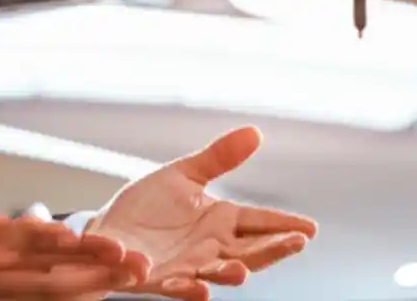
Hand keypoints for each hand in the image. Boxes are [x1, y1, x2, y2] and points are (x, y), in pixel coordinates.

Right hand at [0, 163, 149, 300]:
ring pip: (38, 291)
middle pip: (31, 274)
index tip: (73, 236)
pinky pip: (30, 299)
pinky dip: (65, 295)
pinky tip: (102, 288)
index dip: (35, 240)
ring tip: (127, 276)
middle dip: (82, 268)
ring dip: (85, 285)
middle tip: (126, 259)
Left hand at [87, 127, 316, 300]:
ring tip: (242, 271)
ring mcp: (188, 266)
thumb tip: (255, 132)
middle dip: (274, 249)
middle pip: (250, 251)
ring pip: (218, 274)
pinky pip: (177, 288)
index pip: (260, 221)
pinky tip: (200, 291)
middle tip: (297, 242)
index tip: (311, 228)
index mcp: (221, 221)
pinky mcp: (159, 279)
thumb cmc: (146, 206)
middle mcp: (211, 247)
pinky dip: (188, 290)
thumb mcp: (184, 175)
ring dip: (230, 274)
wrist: (105, 230)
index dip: (284, 224)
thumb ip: (218, 158)